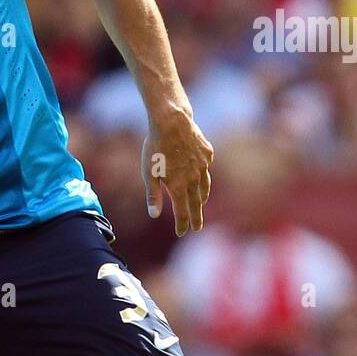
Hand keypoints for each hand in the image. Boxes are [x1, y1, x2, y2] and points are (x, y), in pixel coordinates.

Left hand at [142, 114, 213, 235]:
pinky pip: (206, 168)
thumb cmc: (155, 147)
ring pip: (204, 187)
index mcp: (179, 186)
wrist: (172, 122)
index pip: (183, 213)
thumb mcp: (149, 173)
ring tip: (201, 204)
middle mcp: (194, 179)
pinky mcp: (207, 153)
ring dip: (202, 198)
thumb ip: (153, 195)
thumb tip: (154, 215)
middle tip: (198, 228)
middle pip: (197, 204)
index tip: (182, 233)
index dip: (182, 225)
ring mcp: (203, 166)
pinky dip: (204, 175)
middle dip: (197, 218)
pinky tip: (201, 175)